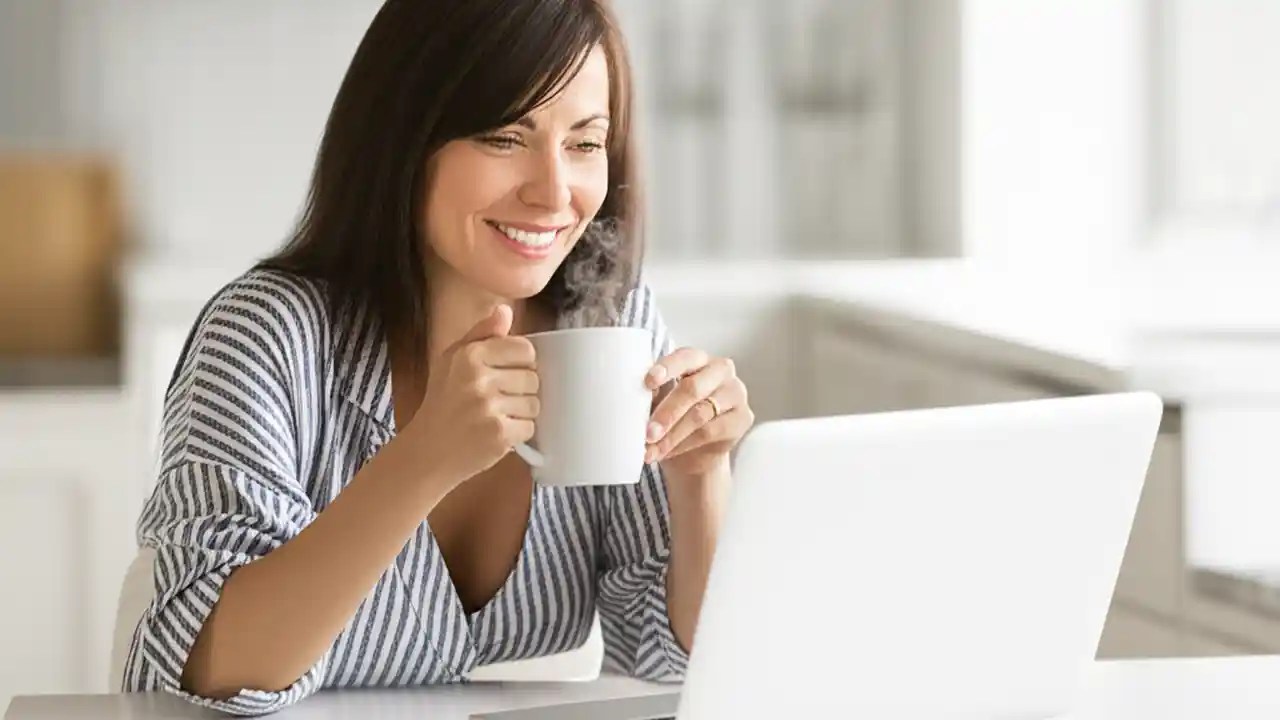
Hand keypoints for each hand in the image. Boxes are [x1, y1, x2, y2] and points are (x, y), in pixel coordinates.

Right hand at [403, 305, 539, 486]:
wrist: (426, 451)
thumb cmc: (442, 403)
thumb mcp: (451, 360)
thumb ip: (481, 333)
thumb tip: (505, 310)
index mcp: (469, 355)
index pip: (525, 349)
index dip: (522, 363)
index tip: (506, 374)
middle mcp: (478, 379)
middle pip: (533, 378)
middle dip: (521, 391)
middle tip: (497, 401)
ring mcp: (489, 407)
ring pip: (534, 404)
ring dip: (521, 413)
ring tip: (497, 417)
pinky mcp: (499, 434)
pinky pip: (530, 427)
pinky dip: (519, 433)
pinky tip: (498, 433)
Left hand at [643, 347, 753, 479]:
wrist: (694, 452)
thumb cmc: (673, 418)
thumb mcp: (659, 401)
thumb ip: (650, 394)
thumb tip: (625, 396)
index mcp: (698, 359)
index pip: (685, 357)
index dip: (667, 368)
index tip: (648, 382)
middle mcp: (721, 370)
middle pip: (693, 388)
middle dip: (667, 413)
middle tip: (647, 433)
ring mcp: (736, 393)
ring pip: (701, 414)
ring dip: (672, 435)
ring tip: (650, 449)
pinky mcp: (743, 418)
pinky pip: (711, 432)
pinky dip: (684, 444)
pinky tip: (667, 453)